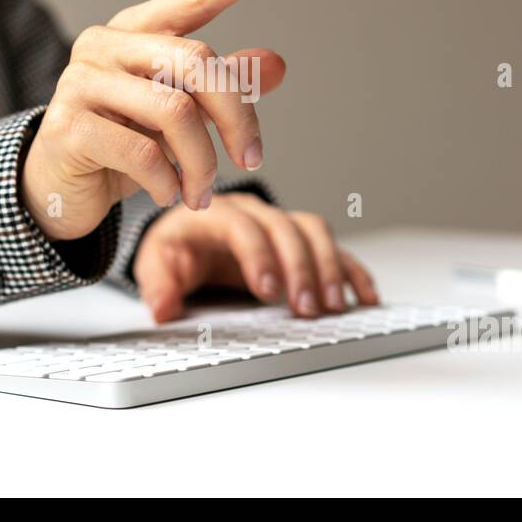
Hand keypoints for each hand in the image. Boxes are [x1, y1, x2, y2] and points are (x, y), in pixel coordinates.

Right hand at [23, 0, 291, 239]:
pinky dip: (168, 181)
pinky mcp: (68, 126)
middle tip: (251, 159)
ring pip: (174, 112)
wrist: (53, 189)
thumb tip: (277, 64)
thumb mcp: (177, 116)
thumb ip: (220, 88)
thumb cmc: (119, 145)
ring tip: (201, 193)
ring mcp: (82, 82)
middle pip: (196, 62)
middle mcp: (105, 45)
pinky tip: (168, 195)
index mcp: (135, 31)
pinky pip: (143, 152)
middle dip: (236, 117)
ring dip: (202, 162)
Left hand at [133, 193, 379, 321]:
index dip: (258, 256)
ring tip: (333, 306)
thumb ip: (159, 284)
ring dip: (328, 268)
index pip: (243, 228)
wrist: (190, 235)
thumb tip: (164, 308)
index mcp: (217, 213)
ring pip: (314, 233)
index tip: (267, 290)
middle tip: (306, 307)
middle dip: (300, 268)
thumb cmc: (177, 247)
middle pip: (286, 229)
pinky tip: (365, 296)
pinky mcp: (299, 242)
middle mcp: (254, 213)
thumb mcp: (156, 262)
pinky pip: (332, 248)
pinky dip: (351, 270)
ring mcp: (280, 224)